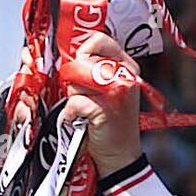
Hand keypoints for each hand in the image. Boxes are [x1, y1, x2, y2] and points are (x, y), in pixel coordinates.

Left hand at [62, 31, 141, 178]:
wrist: (120, 156)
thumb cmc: (110, 124)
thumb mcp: (108, 90)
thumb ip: (94, 70)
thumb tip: (69, 56)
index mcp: (126, 66)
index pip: (99, 39)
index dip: (82, 49)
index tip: (77, 62)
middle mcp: (124, 75)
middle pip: (82, 61)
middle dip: (74, 80)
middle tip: (83, 97)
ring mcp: (115, 92)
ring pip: (76, 81)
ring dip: (73, 97)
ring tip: (85, 111)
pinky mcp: (104, 109)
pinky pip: (74, 102)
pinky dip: (70, 113)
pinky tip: (78, 120)